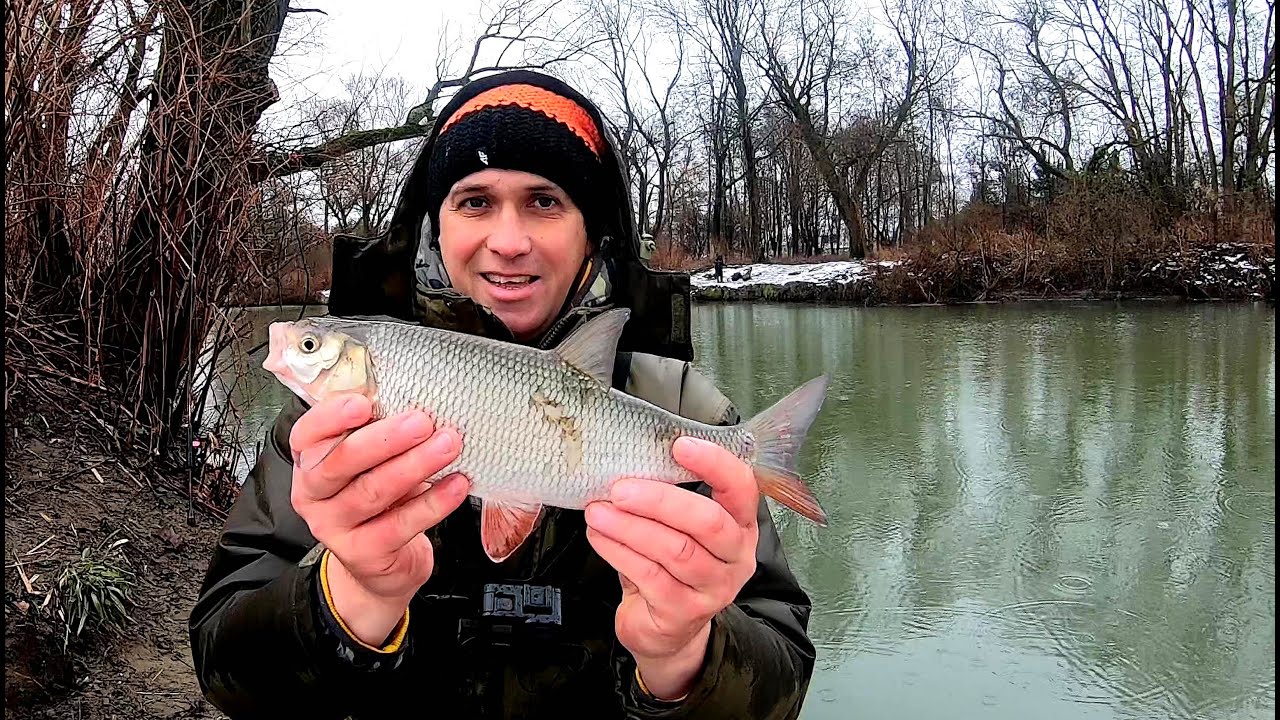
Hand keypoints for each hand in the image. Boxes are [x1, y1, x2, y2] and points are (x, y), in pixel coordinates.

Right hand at [289, 394, 469, 645]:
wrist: (380, 562)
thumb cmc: (379, 496)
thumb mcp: (371, 461)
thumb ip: (378, 431)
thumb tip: (418, 399)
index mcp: (309, 460)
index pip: (308, 433)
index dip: (332, 416)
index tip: (364, 403)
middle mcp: (313, 493)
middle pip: (342, 461)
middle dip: (386, 439)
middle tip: (423, 422)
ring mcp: (334, 527)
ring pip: (373, 492)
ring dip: (415, 465)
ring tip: (448, 446)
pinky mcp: (363, 554)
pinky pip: (399, 525)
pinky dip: (432, 503)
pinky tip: (456, 484)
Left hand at [584, 436, 759, 698]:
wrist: (665, 630)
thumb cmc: (671, 567)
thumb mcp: (680, 529)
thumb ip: (669, 498)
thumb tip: (627, 461)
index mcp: (740, 525)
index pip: (741, 487)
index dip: (715, 464)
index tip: (680, 445)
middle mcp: (736, 557)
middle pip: (707, 521)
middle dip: (660, 500)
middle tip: (619, 489)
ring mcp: (714, 588)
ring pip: (675, 550)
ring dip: (630, 526)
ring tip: (597, 512)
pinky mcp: (684, 612)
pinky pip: (650, 575)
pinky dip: (619, 551)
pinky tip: (599, 537)